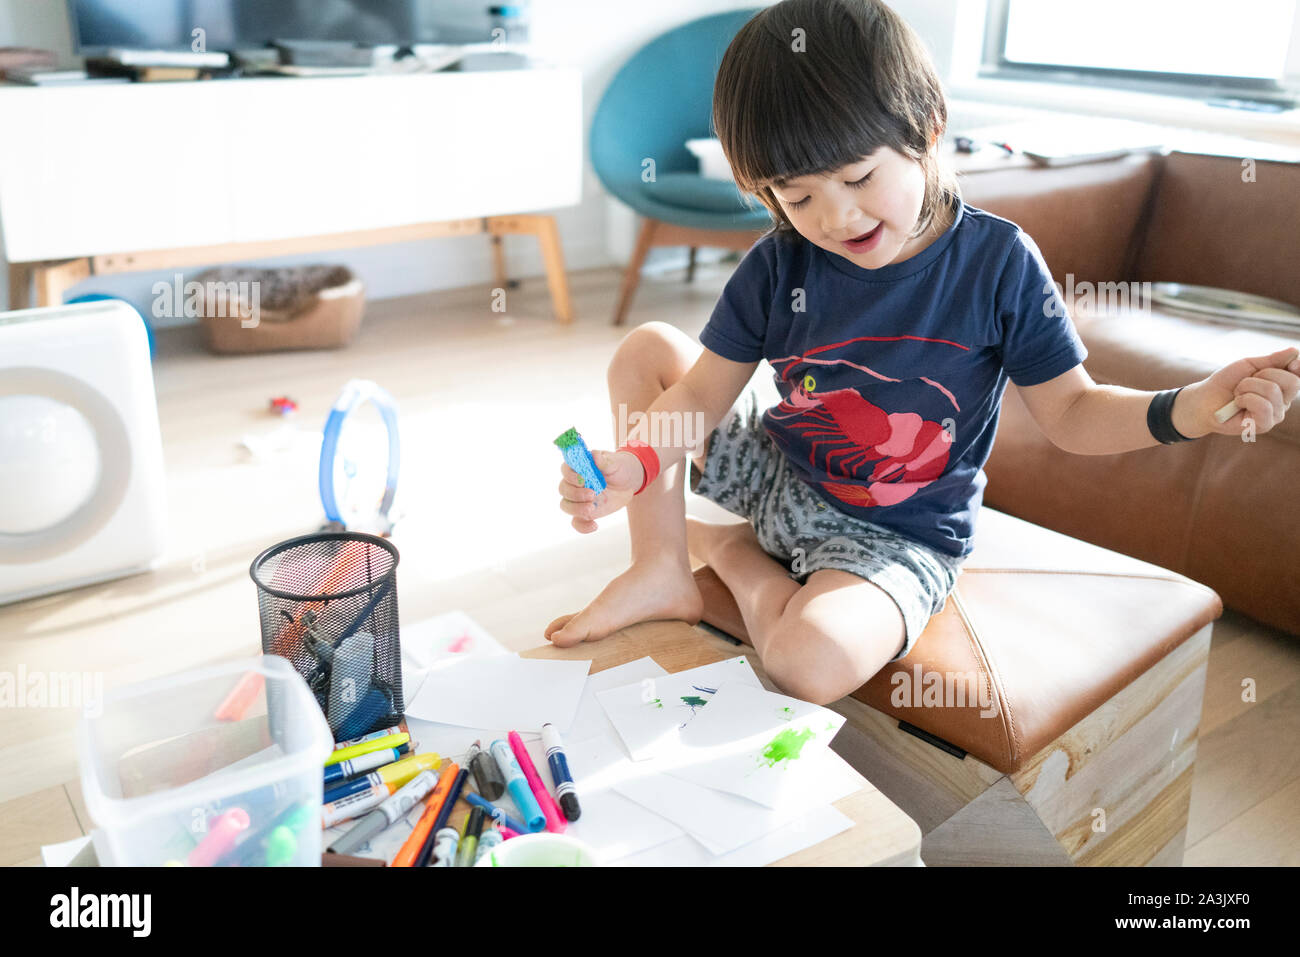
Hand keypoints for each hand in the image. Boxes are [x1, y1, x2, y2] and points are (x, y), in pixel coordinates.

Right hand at [557, 449, 644, 532]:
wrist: (627, 483)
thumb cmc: (619, 468)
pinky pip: (576, 522)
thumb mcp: (615, 463)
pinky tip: (595, 526)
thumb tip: (595, 455)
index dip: (570, 475)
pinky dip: (582, 527)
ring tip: (593, 509)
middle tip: (592, 495)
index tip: (583, 480)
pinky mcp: (584, 512)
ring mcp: (578, 499)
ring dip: (576, 509)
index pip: (565, 469)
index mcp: (578, 467)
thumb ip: (604, 461)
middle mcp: (574, 483)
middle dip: (575, 494)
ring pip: (566, 506)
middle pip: (563, 489)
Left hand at [1176, 346, 1299, 437]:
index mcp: (1282, 386)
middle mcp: (1283, 401)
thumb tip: (1295, 351)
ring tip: (1238, 392)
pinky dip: (1246, 399)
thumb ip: (1272, 360)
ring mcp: (1276, 415)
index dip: (1297, 366)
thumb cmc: (1226, 382)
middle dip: (1264, 374)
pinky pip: (1264, 406)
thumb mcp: (1249, 365)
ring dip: (1248, 386)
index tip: (1291, 363)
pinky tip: (1237, 403)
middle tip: (1246, 380)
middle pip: (1292, 382)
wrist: (1203, 400)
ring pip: (1273, 391)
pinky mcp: (1265, 425)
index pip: (1299, 375)